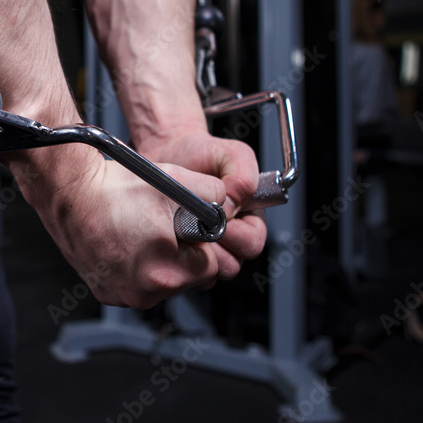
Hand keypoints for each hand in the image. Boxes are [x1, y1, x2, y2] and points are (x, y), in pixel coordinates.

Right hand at [19, 145, 265, 309]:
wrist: (69, 191)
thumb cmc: (114, 187)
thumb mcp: (175, 182)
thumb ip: (213, 195)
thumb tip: (226, 203)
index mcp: (165, 270)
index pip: (210, 266)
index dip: (202, 242)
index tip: (188, 226)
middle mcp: (143, 292)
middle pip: (188, 279)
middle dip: (184, 254)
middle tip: (165, 226)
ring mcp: (122, 295)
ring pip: (164, 283)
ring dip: (162, 261)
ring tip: (143, 231)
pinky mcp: (106, 293)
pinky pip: (137, 285)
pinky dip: (138, 267)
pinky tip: (128, 242)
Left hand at [135, 127, 267, 277]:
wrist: (168, 152)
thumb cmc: (201, 153)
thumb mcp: (230, 153)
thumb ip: (243, 176)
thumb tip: (234, 206)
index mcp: (248, 216)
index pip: (254, 241)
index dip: (239, 235)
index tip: (221, 219)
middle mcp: (230, 234)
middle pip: (235, 262)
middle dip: (217, 247)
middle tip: (199, 227)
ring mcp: (206, 244)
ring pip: (211, 270)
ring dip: (197, 254)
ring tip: (183, 229)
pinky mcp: (184, 249)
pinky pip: (187, 269)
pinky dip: (179, 259)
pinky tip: (171, 237)